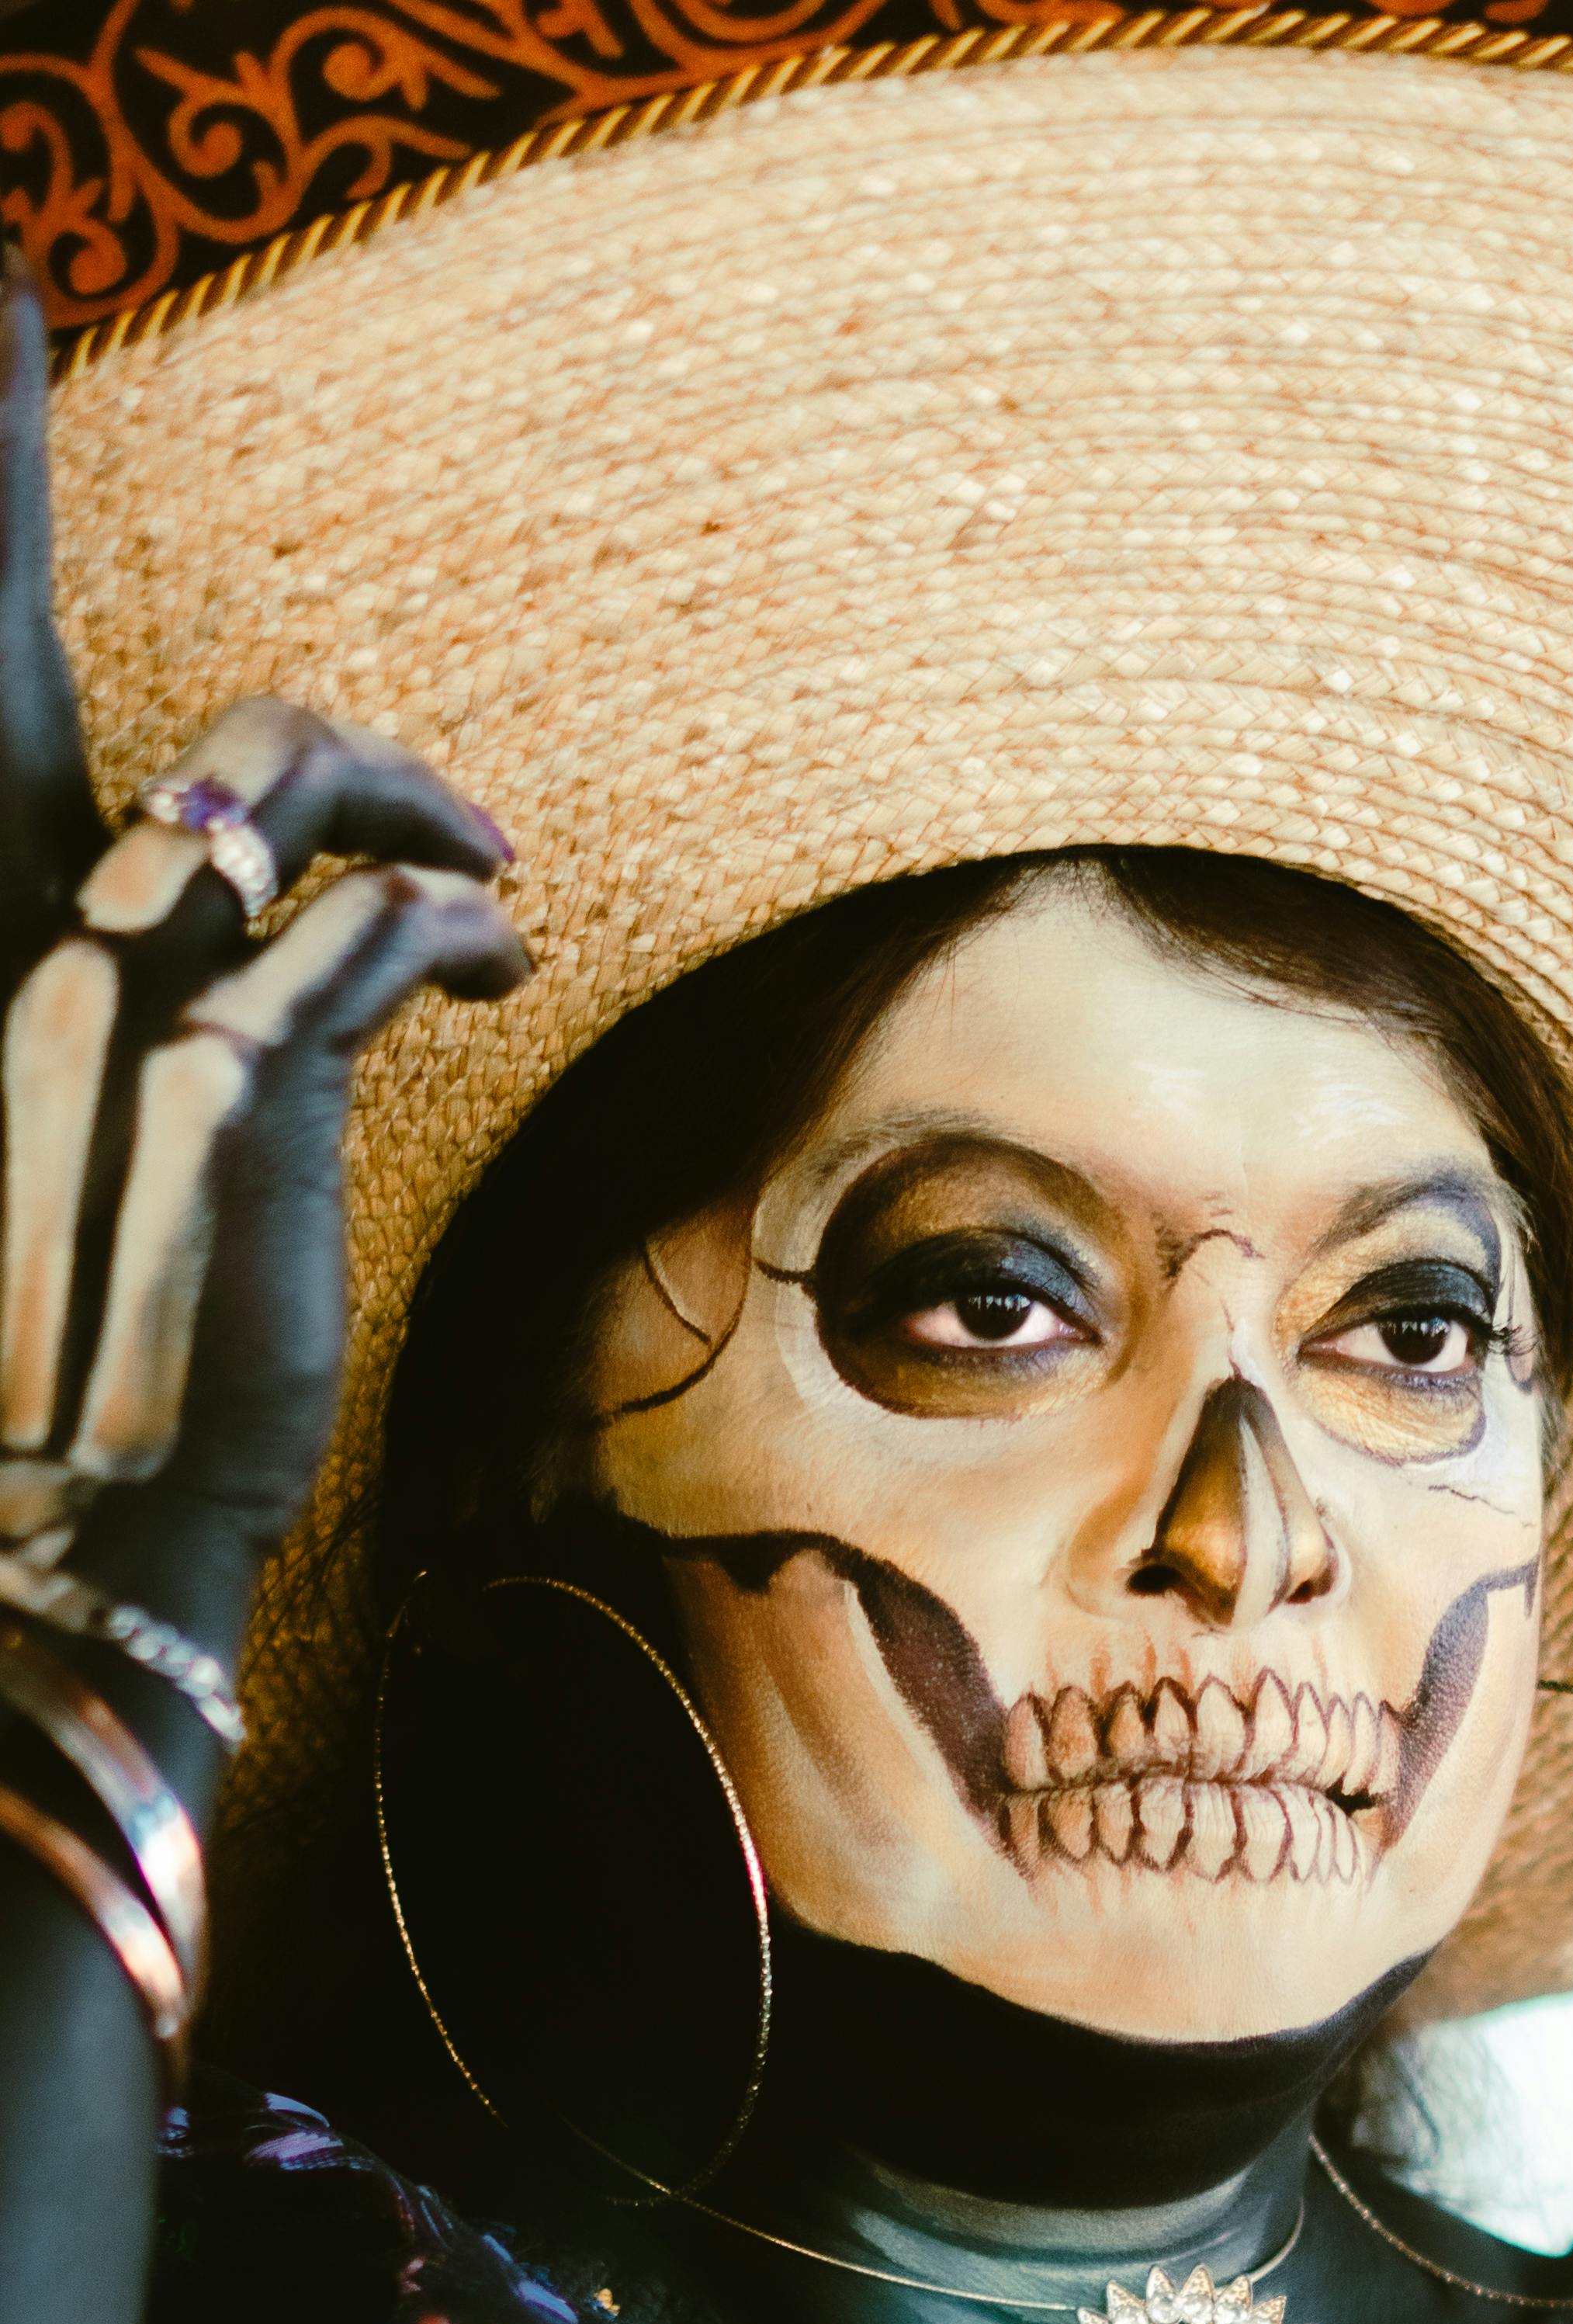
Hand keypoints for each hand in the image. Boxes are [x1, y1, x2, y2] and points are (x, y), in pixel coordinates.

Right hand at [0, 262, 524, 1599]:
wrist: (87, 1521)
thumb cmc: (111, 1357)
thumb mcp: (99, 1152)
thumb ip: (154, 1015)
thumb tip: (278, 950)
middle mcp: (31, 943)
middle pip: (67, 665)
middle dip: (74, 528)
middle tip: (233, 571)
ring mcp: (124, 1005)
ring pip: (271, 775)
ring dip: (405, 795)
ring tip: (482, 862)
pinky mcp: (237, 1083)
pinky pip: (376, 925)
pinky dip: (460, 918)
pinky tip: (501, 959)